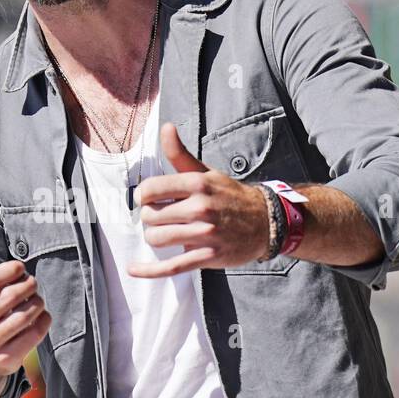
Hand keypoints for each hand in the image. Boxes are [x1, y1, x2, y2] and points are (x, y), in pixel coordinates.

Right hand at [0, 238, 51, 376]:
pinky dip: (43, 320)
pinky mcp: (5, 359)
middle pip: (10, 296)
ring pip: (25, 315)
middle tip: (32, 283)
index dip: (9, 270)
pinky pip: (34, 333)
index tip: (20, 268)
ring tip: (36, 299)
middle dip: (28, 285)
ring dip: (37, 302)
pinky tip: (40, 316)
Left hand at [127, 123, 270, 277]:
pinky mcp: (208, 255)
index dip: (142, 196)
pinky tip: (133, 270)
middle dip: (150, 218)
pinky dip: (149, 271)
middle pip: (150, 216)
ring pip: (158, 239)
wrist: (265, 221)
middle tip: (162, 217)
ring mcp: (205, 233)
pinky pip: (171, 266)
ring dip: (154, 238)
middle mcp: (201, 207)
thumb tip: (166, 127)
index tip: (147, 199)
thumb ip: (180, 154)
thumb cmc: (229, 196)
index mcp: (197, 184)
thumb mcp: (206, 172)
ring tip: (164, 233)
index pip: (150, 189)